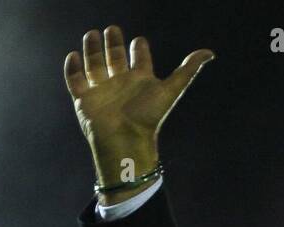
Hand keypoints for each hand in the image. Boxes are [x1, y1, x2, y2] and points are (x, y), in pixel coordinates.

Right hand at [64, 26, 213, 188]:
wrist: (125, 140)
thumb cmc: (148, 116)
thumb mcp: (171, 89)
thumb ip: (188, 70)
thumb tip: (211, 52)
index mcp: (140, 81)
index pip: (140, 60)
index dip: (140, 49)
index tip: (140, 41)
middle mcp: (121, 84)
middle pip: (116, 58)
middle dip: (114, 43)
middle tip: (113, 29)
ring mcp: (102, 91)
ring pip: (95, 65)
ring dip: (93, 50)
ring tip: (92, 34)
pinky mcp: (84, 99)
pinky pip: (76, 80)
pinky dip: (73, 68)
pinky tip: (73, 55)